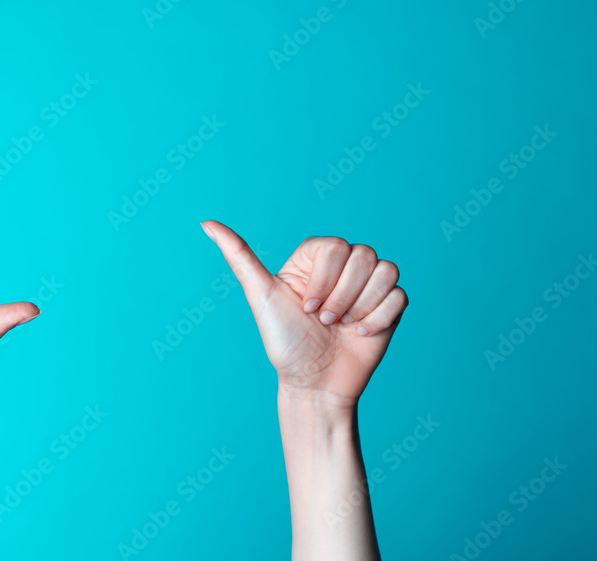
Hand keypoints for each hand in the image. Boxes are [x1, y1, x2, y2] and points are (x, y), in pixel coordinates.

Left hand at [201, 221, 406, 403]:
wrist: (313, 383)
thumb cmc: (284, 341)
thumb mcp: (260, 295)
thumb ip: (239, 256)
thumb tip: (206, 223)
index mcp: (315, 258)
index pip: (335, 246)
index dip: (323, 281)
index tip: (305, 307)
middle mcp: (344, 267)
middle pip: (363, 256)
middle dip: (340, 296)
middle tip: (323, 320)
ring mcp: (369, 286)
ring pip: (386, 270)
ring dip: (361, 306)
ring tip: (342, 326)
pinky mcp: (390, 307)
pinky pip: (400, 295)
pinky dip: (379, 318)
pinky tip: (359, 334)